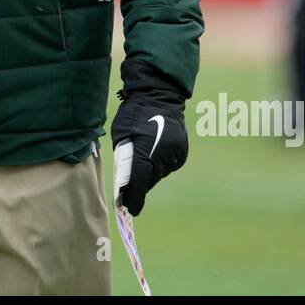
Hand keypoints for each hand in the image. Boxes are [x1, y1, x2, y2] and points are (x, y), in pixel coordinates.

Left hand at [110, 60, 188, 215]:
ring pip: (161, 173)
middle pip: (151, 179)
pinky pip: (170, 165)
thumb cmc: (134, 113)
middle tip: (130, 190)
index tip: (130, 209)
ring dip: (151, 173)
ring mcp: (175, 152)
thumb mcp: (121, 135)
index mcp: (145, 149)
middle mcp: (163, 154)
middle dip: (140, 185)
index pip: (140, 180)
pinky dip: (161, 165)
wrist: (159, 95)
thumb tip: (126, 179)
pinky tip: (155, 155)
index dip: (135, 197)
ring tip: (143, 165)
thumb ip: (124, 156)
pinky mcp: (183, 151)